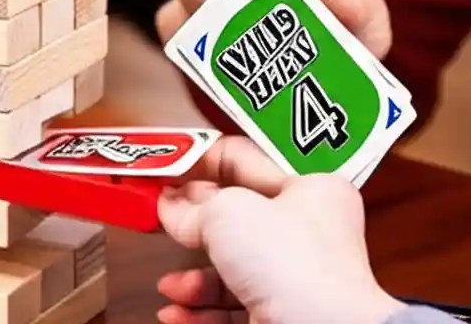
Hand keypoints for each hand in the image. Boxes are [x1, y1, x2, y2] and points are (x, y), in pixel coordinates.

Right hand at [155, 0, 391, 59]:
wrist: (304, 66)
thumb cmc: (335, 30)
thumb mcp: (362, 22)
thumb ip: (359, 7)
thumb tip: (339, 3)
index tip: (299, 8)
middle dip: (247, 4)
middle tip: (271, 45)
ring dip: (216, 23)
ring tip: (247, 59)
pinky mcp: (179, 14)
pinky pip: (171, 21)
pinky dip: (191, 44)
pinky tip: (221, 68)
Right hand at [156, 137, 404, 323]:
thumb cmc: (296, 268)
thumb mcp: (229, 214)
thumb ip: (193, 206)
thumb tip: (170, 205)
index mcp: (310, 190)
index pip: (246, 161)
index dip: (201, 162)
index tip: (164, 168)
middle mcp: (309, 233)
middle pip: (237, 221)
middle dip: (195, 227)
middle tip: (159, 221)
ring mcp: (298, 280)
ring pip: (233, 270)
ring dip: (193, 279)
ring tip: (169, 285)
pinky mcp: (284, 316)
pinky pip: (234, 308)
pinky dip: (201, 310)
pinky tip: (176, 312)